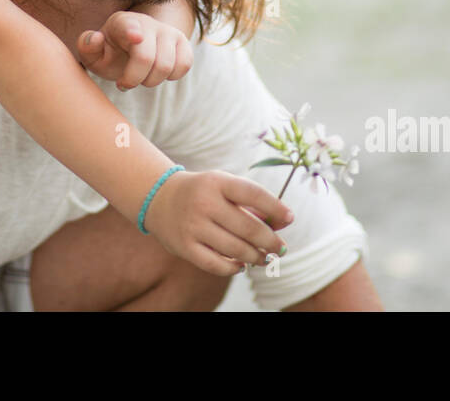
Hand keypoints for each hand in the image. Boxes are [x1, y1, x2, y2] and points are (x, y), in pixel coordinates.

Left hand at [77, 11, 193, 91]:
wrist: (130, 50)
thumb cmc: (109, 53)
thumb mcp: (92, 54)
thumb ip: (87, 46)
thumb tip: (96, 38)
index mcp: (122, 22)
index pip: (129, 26)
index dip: (133, 32)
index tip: (135, 37)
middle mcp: (147, 22)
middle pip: (147, 58)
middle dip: (134, 79)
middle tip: (123, 84)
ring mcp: (167, 31)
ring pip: (167, 65)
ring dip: (151, 81)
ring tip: (141, 78)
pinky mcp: (183, 42)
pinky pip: (185, 64)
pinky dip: (172, 76)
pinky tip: (158, 74)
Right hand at [140, 170, 293, 275]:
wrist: (160, 198)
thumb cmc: (203, 193)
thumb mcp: (224, 186)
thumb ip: (252, 202)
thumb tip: (283, 222)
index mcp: (216, 182)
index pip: (253, 193)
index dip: (275, 207)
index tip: (290, 218)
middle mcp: (204, 203)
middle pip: (248, 227)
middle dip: (270, 241)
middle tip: (281, 248)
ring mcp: (193, 226)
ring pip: (235, 249)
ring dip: (256, 257)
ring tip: (264, 258)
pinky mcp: (185, 247)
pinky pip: (216, 264)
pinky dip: (233, 268)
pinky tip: (242, 265)